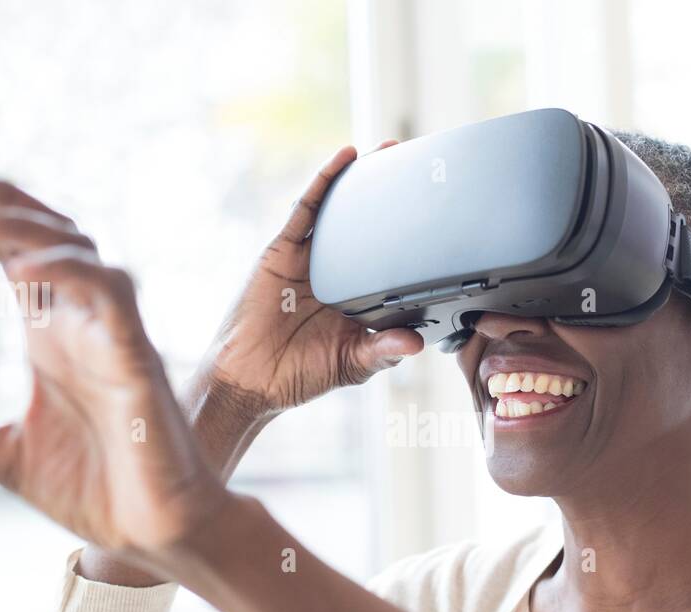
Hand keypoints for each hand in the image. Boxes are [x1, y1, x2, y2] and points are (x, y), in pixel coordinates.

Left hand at [0, 162, 223, 561]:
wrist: (151, 535)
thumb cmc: (92, 492)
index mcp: (52, 340)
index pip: (20, 257)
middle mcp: (83, 327)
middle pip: (50, 238)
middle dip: (2, 202)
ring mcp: (113, 338)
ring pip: (82, 251)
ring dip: (26, 226)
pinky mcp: (138, 359)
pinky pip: (112, 294)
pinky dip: (71, 272)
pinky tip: (22, 269)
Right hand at [207, 142, 423, 412]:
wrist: (249, 380)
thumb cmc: (299, 375)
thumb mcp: (352, 363)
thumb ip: (383, 350)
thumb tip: (417, 343)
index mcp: (355, 296)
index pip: (388, 256)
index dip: (410, 235)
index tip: (441, 215)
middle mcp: (334, 271)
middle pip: (366, 223)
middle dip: (389, 193)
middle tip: (418, 163)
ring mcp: (308, 258)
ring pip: (339, 208)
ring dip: (362, 178)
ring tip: (390, 151)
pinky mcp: (283, 250)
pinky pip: (306, 210)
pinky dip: (325, 180)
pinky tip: (346, 157)